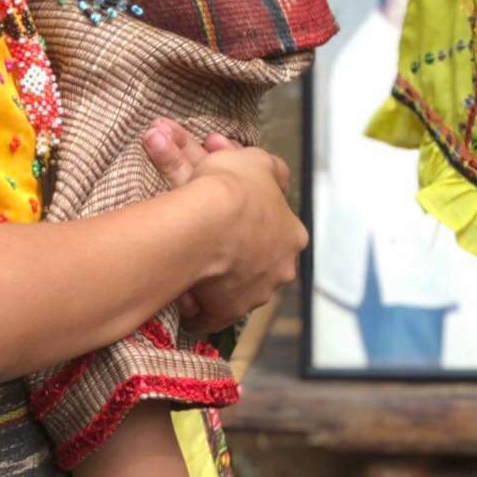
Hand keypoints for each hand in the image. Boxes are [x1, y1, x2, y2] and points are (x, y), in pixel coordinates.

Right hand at [143, 119, 302, 330]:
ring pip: (237, 290)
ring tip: (193, 266)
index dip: (253, 225)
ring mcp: (256, 295)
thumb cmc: (231, 187)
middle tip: (212, 244)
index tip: (231, 218)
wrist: (204, 222)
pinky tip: (183, 291)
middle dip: (241, 257)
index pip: (277, 233)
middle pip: (261, 265)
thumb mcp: (256, 161)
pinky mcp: (227, 315)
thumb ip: (269, 169)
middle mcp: (281, 269)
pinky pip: (211, 314)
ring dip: (220, 282)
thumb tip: (268, 171)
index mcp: (293, 235)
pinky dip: (198, 306)